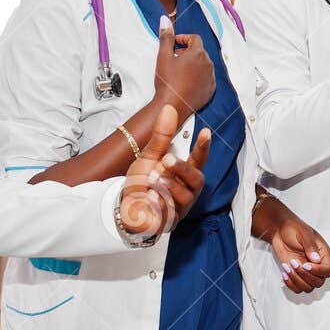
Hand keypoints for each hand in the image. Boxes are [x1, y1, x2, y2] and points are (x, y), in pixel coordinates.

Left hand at [120, 105, 210, 237]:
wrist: (124, 205)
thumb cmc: (141, 181)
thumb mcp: (149, 155)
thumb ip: (162, 135)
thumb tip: (169, 108)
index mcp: (184, 173)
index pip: (199, 159)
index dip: (203, 147)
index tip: (206, 132)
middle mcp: (187, 190)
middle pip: (197, 179)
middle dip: (183, 168)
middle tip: (166, 160)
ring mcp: (181, 207)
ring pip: (185, 196)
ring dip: (168, 185)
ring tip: (152, 179)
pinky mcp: (171, 222)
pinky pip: (171, 212)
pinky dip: (158, 202)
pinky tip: (149, 198)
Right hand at [152, 15, 214, 119]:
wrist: (173, 106)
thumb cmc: (168, 81)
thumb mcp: (163, 56)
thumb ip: (166, 36)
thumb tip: (165, 19)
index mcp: (198, 53)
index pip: (194, 38)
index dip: (184, 38)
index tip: (175, 43)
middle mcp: (208, 64)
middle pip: (199, 51)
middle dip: (187, 51)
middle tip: (174, 57)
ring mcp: (211, 78)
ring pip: (203, 65)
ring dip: (193, 64)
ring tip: (179, 71)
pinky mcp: (211, 90)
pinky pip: (206, 78)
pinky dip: (198, 76)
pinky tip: (186, 82)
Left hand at [266, 205, 329, 292]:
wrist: (280, 231)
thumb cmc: (293, 229)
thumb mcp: (303, 233)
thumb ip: (310, 246)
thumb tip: (316, 260)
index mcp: (323, 254)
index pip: (328, 270)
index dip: (318, 271)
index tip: (305, 265)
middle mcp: (317, 266)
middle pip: (318, 282)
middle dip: (304, 275)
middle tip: (293, 262)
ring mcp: (307, 272)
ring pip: (308, 288)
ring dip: (296, 280)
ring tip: (287, 266)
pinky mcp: (297, 275)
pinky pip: (298, 289)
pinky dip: (290, 284)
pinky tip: (284, 273)